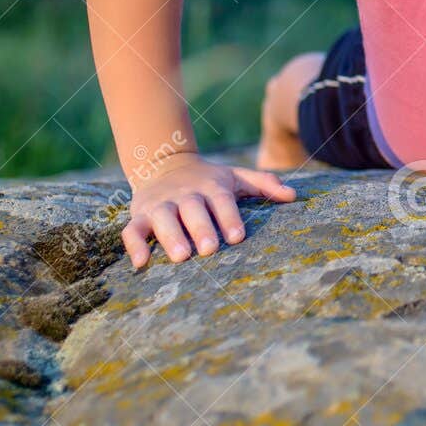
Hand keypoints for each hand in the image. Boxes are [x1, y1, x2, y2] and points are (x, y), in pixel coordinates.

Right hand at [122, 152, 295, 270]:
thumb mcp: (235, 177)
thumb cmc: (209, 180)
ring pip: (163, 218)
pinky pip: (132, 230)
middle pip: (192, 209)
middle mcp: (185, 194)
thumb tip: (293, 195)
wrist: (164, 163)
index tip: (237, 237)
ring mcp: (160, 205)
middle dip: (201, 227)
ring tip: (181, 256)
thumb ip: (263, 184)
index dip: (229, 217)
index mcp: (210, 186)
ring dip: (171, 235)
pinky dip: (134, 245)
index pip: (221, 200)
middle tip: (210, 249)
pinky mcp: (140, 215)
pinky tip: (141, 262)